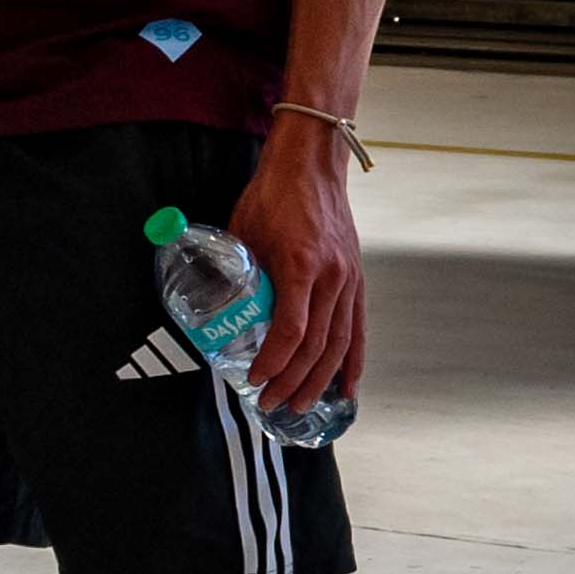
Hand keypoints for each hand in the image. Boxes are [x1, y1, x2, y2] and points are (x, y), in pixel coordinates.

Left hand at [230, 125, 366, 417]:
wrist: (312, 167)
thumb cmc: (272, 196)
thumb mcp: (243, 233)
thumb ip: (236, 273)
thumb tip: (216, 308)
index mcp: (300, 265)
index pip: (290, 330)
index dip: (273, 361)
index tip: (255, 380)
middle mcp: (332, 277)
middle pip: (317, 345)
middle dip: (294, 381)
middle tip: (272, 404)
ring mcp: (350, 279)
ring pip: (340, 342)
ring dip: (322, 379)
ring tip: (304, 406)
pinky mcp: (357, 279)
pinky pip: (358, 327)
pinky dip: (354, 360)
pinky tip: (348, 386)